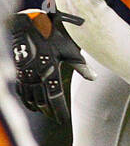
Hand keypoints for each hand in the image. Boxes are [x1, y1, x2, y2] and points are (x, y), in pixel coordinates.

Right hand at [11, 9, 95, 123]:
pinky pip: (21, 90)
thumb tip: (94, 78)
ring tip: (47, 114)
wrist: (29, 25)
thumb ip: (81, 66)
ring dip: (38, 108)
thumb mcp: (70, 50)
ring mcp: (25, 74)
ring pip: (30, 97)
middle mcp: (36, 75)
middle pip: (42, 101)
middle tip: (57, 119)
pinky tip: (31, 105)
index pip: (55, 97)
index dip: (59, 110)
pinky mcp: (19, 71)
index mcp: (50, 71)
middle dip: (50, 112)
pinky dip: (26, 100)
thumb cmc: (53, 37)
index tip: (64, 120)